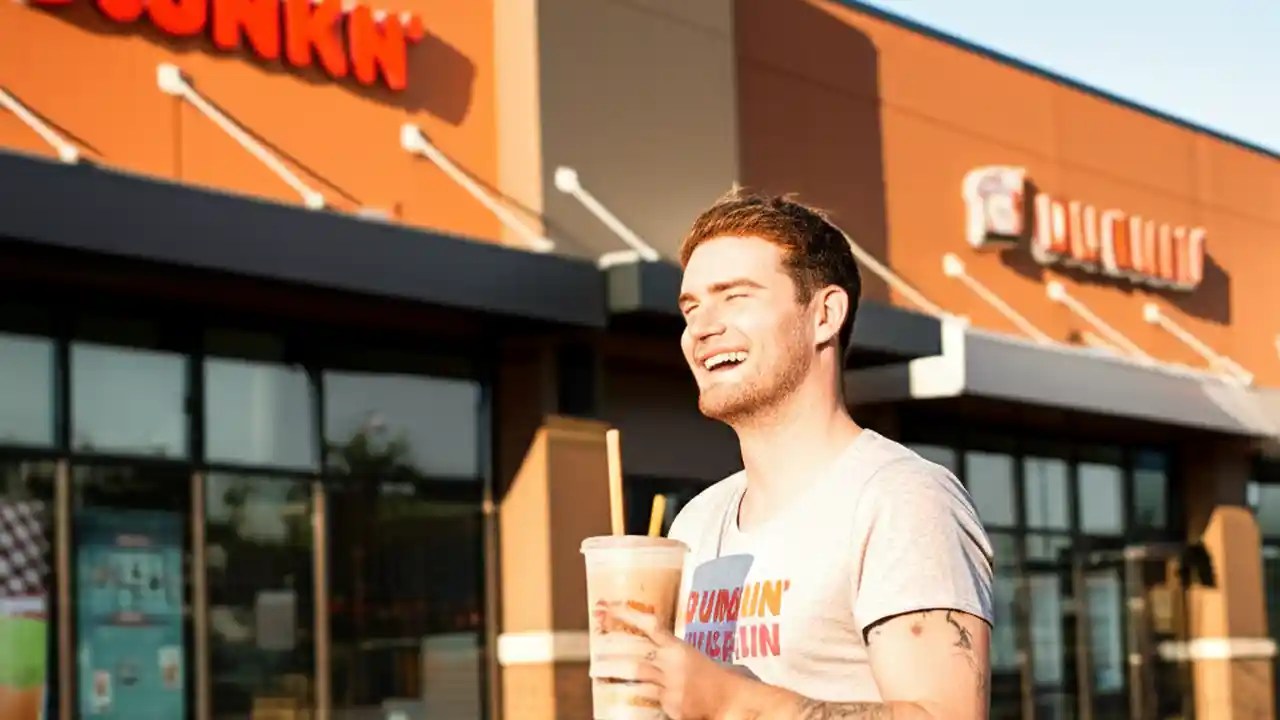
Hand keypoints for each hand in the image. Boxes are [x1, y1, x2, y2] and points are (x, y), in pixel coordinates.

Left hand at [607, 605, 746, 719]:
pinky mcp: (672, 705)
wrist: (730, 697)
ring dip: (615, 677)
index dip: (628, 614)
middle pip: (636, 657)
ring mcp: (672, 685)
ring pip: (638, 677)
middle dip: (612, 656)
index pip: (651, 625)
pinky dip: (636, 696)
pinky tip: (621, 698)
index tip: (608, 607)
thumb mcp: (687, 655)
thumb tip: (638, 645)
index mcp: (678, 647)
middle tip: (594, 655)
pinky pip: (648, 698)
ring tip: (598, 676)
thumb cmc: (707, 675)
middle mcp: (673, 664)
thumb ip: (665, 651)